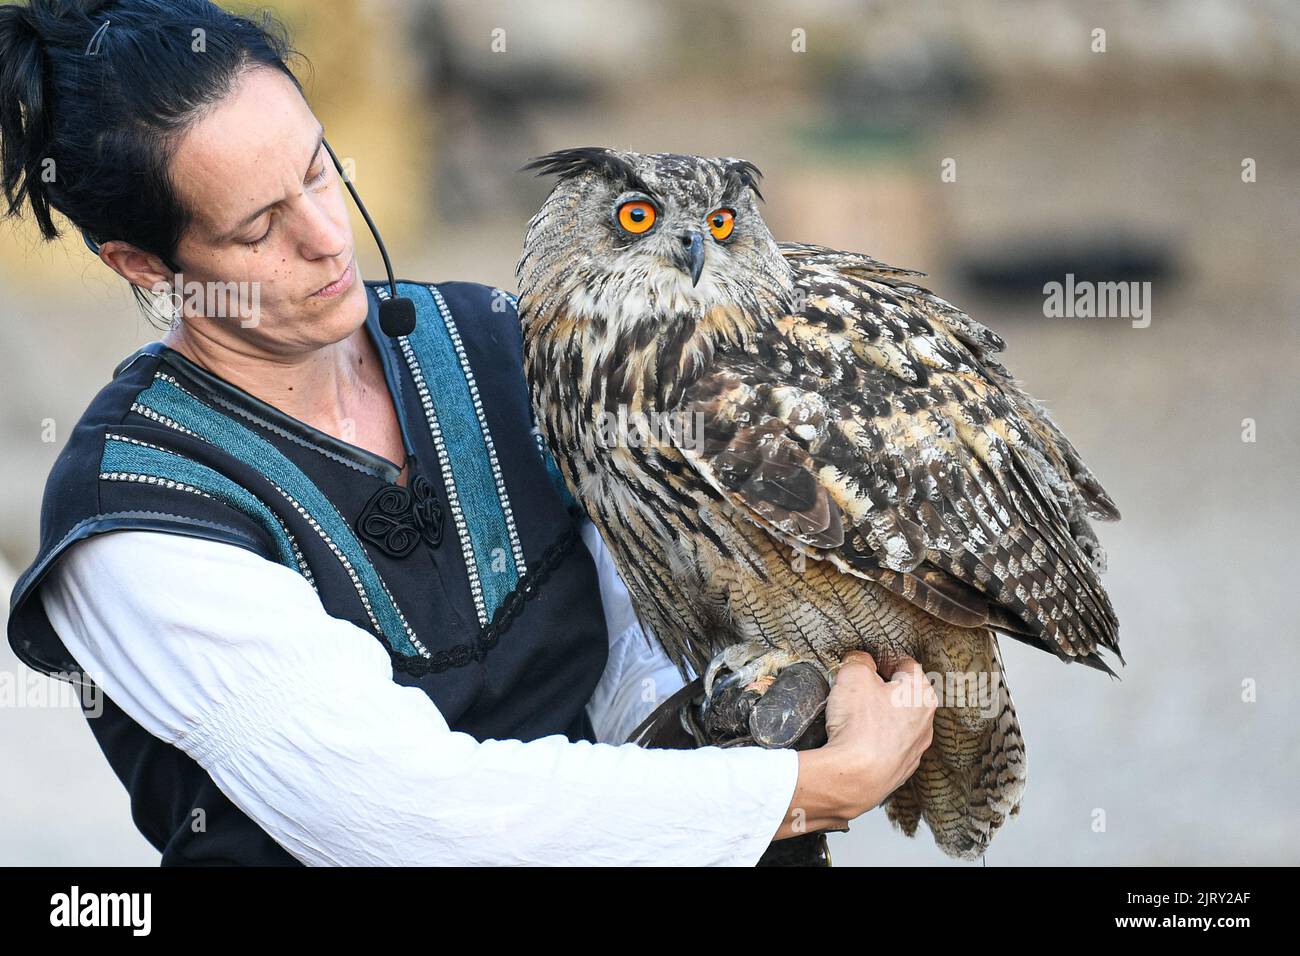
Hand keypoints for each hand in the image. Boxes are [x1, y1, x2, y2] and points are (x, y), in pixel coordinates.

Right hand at [771, 650, 936, 839]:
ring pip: (897, 720)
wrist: (856, 777)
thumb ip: (859, 661)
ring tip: (853, 717)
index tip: (865, 663)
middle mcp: (926, 720)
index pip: (905, 663)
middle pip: (902, 693)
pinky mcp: (902, 768)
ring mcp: (916, 747)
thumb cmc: (860, 726)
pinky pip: (888, 744)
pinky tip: (856, 740)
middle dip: (879, 689)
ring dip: (878, 715)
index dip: (882, 659)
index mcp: (921, 693)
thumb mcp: (853, 676)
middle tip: (855, 689)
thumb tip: (860, 661)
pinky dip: (875, 740)